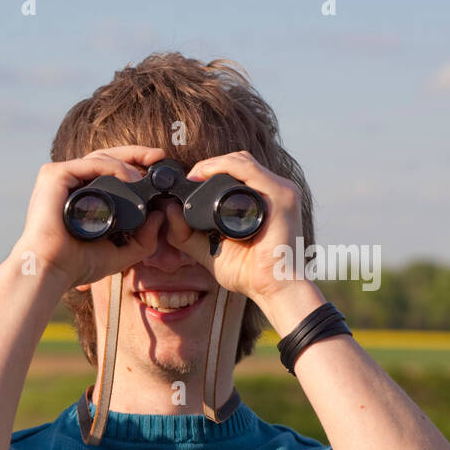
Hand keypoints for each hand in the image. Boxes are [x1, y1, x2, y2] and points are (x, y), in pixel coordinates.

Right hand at [11, 145, 170, 291]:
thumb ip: (143, 240)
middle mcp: (69, 185)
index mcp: (80, 197)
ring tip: (143, 179)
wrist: (52, 269)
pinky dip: (113, 167)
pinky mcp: (54, 175)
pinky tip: (130, 178)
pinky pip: (90, 163)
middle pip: (105, 158)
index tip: (157, 166)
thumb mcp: (119, 253)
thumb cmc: (76, 265)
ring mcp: (60, 178)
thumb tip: (160, 216)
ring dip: (126, 164)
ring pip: (99, 158)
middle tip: (158, 156)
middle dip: (135, 154)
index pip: (108, 172)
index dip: (133, 166)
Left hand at [161, 150, 305, 304]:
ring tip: (193, 177)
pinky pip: (249, 169)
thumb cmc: (248, 273)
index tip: (184, 184)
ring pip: (241, 160)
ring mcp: (279, 190)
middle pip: (236, 162)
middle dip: (207, 166)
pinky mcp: (281, 195)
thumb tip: (168, 209)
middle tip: (186, 179)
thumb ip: (185, 233)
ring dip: (212, 164)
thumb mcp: (208, 249)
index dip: (207, 173)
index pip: (233, 172)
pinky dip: (223, 167)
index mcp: (260, 200)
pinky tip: (204, 175)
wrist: (273, 288)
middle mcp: (272, 190)